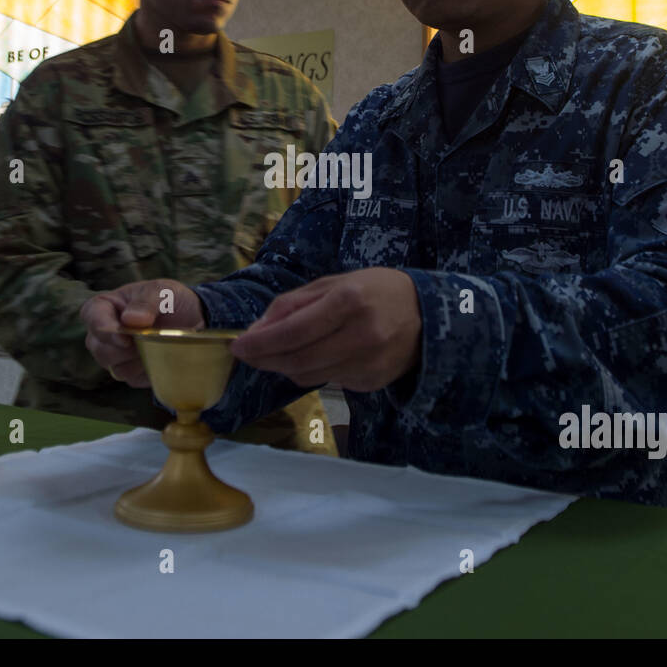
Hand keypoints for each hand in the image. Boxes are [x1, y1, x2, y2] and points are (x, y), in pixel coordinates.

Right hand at [80, 279, 203, 386]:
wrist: (195, 319)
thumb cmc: (172, 300)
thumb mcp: (163, 291)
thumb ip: (146, 302)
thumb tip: (130, 320)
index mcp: (106, 306)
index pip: (91, 315)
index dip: (103, 328)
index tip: (125, 338)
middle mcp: (106, 333)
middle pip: (99, 348)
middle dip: (123, 349)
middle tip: (149, 340)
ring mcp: (117, 355)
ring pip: (114, 367)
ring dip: (137, 360)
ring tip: (157, 345)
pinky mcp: (131, 372)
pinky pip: (131, 378)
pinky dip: (146, 369)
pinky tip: (159, 357)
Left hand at [230, 268, 420, 391]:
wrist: (428, 313)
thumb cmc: (374, 291)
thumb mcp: (333, 284)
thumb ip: (292, 305)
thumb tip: (255, 332)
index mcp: (348, 301)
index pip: (293, 331)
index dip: (261, 343)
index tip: (238, 346)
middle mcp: (361, 335)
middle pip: (298, 359)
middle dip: (266, 359)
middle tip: (248, 355)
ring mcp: (369, 363)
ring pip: (310, 376)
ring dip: (287, 366)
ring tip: (285, 350)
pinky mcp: (373, 382)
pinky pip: (330, 381)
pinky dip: (316, 371)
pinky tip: (324, 354)